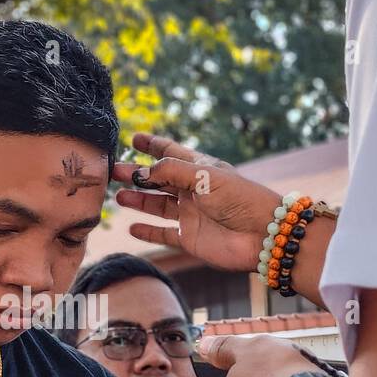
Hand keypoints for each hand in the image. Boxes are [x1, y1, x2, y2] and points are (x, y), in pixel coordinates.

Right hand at [112, 132, 281, 272]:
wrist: (263, 235)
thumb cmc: (239, 199)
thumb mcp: (204, 176)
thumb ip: (171, 171)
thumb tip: (142, 172)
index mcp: (200, 169)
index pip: (171, 153)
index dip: (153, 145)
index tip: (134, 138)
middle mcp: (193, 191)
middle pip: (158, 179)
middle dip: (137, 174)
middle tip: (114, 171)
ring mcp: (191, 215)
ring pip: (157, 205)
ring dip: (138, 200)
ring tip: (118, 196)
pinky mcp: (190, 238)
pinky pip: (164, 234)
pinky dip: (148, 232)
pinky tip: (132, 227)